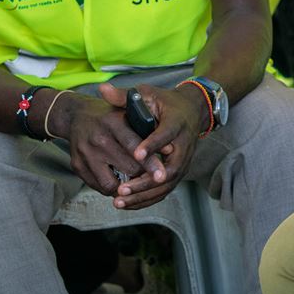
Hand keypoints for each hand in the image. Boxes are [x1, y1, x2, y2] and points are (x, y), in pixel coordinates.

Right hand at [52, 90, 164, 210]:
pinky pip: (98, 186)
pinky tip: (118, 181)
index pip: (134, 146)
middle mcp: (98, 138)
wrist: (76, 115)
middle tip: (153, 178)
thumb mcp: (128, 113)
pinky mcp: (77, 166)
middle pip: (126, 168)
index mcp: (113, 122)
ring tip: (134, 180)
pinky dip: (111, 187)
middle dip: (142, 176)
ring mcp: (85, 154)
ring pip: (111, 184)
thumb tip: (170, 150)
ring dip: (125, 186)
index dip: (150, 163)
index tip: (162, 176)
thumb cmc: (110, 116)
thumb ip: (148, 129)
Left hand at [99, 81, 206, 202]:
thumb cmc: (165, 102)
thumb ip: (124, 96)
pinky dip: (147, 199)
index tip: (136, 155)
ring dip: (143, 195)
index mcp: (176, 123)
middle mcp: (183, 146)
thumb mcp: (147, 94)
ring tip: (119, 200)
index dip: (152, 146)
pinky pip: (165, 190)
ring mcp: (183, 162)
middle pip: (169, 170)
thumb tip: (102, 89)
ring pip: (166, 185)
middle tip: (122, 189)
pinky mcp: (179, 172)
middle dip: (145, 181)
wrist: (192, 111)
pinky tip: (128, 204)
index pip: (165, 136)